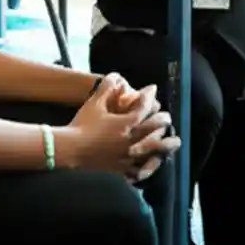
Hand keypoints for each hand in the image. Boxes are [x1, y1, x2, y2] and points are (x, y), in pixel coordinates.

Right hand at [62, 74, 179, 174]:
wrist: (70, 149)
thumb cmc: (82, 124)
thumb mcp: (94, 103)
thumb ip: (107, 88)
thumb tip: (116, 76)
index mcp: (126, 122)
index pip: (145, 106)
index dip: (149, 96)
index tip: (152, 89)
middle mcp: (132, 139)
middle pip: (155, 128)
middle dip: (162, 119)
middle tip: (166, 115)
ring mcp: (128, 155)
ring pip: (154, 150)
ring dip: (165, 144)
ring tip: (174, 141)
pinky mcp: (122, 168)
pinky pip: (141, 168)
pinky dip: (150, 165)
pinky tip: (153, 163)